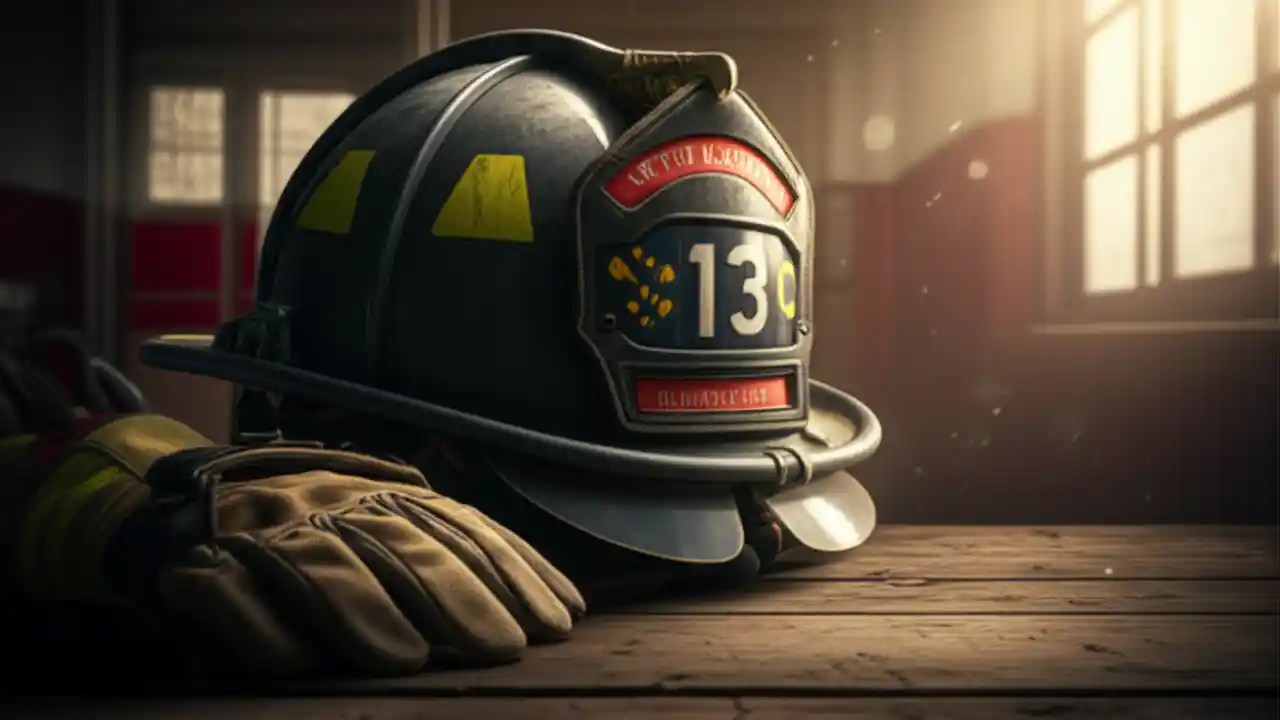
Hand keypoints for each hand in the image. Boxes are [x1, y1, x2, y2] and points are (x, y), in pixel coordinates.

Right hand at [8, 414, 584, 677]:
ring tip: (407, 661)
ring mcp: (263, 528)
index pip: (458, 527)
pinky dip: (259, 624)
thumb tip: (555, 603)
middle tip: (503, 647)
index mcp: (382, 492)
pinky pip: (228, 590)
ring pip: (319, 564)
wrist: (184, 502)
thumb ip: (454, 552)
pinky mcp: (197, 563)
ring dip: (364, 612)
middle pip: (400, 543)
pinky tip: (294, 663)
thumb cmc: (312, 528)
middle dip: (455, 594)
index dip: (510, 570)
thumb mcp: (386, 524)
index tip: (557, 618)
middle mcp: (330, 502)